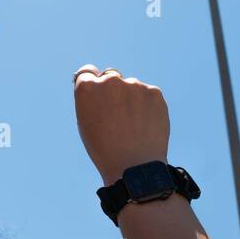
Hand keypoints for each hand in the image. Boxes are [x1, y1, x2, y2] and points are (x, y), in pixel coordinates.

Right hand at [73, 64, 169, 184]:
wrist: (134, 165)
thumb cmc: (104, 149)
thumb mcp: (85, 122)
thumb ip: (91, 99)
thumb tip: (99, 87)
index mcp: (87, 88)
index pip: (87, 72)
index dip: (93, 82)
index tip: (98, 93)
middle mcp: (110, 81)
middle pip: (111, 76)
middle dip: (113, 90)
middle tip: (118, 114)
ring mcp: (134, 85)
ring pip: (132, 87)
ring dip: (132, 99)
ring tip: (133, 126)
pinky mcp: (154, 92)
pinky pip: (148, 95)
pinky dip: (147, 106)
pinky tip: (145, 125)